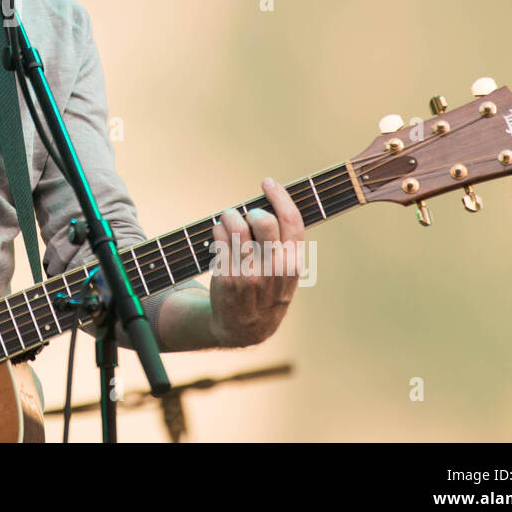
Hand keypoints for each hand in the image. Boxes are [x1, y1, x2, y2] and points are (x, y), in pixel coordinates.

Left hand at [207, 177, 303, 346]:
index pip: (291, 221)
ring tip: (228, 221)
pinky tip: (220, 236)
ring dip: (229, 216)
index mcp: (293, 264)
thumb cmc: (266, 293)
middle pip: (263, 219)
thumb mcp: (285, 274)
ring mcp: (249, 274)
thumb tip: (273, 202)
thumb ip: (284, 244)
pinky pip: (219, 238)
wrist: (244, 329)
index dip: (279, 195)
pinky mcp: (226, 277)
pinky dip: (218, 230)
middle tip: (245, 216)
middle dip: (251, 210)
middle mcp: (273, 269)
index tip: (267, 182)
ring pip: (236, 225)